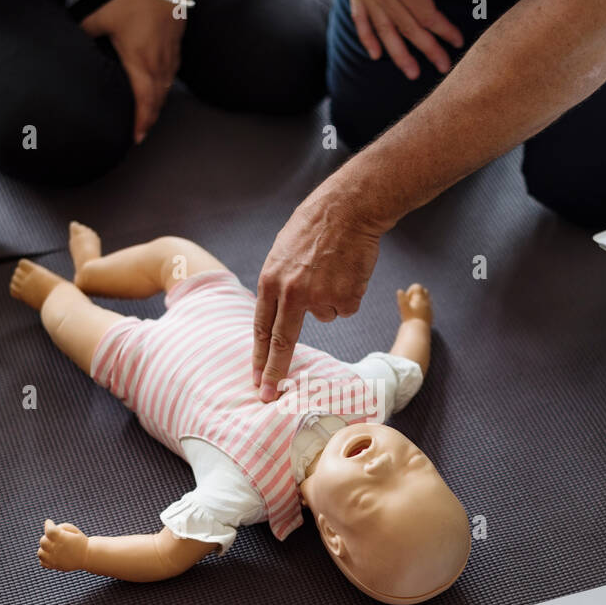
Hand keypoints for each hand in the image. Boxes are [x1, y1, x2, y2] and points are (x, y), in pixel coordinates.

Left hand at [37, 519, 89, 571]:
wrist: (87, 556)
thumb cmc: (79, 541)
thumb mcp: (73, 530)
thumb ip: (60, 527)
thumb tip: (48, 531)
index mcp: (63, 538)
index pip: (49, 531)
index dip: (48, 525)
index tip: (49, 522)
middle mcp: (57, 549)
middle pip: (43, 541)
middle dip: (47, 537)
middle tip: (55, 538)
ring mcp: (54, 559)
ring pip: (40, 553)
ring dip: (44, 549)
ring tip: (52, 548)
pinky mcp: (54, 566)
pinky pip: (42, 562)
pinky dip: (45, 558)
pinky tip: (52, 555)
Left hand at [81, 0, 187, 143]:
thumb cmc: (135, 3)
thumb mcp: (103, 18)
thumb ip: (85, 31)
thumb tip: (70, 42)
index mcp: (140, 64)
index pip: (144, 103)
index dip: (141, 123)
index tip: (136, 138)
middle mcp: (158, 67)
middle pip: (156, 104)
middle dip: (148, 122)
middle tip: (139, 134)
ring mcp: (169, 61)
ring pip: (165, 94)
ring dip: (156, 109)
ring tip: (147, 120)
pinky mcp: (175, 54)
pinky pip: (170, 80)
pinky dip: (164, 92)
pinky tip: (158, 94)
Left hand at [252, 191, 384, 400]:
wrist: (349, 208)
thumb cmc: (315, 226)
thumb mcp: (283, 253)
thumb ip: (279, 284)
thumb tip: (280, 314)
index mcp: (271, 281)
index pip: (262, 327)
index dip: (259, 356)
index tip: (256, 380)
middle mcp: (292, 293)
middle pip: (283, 342)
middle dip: (275, 371)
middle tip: (267, 396)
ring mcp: (320, 297)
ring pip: (325, 315)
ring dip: (330, 298)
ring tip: (333, 268)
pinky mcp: (346, 298)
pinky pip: (346, 307)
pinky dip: (349, 293)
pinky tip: (348, 270)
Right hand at [346, 0, 465, 77]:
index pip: (426, 12)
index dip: (443, 29)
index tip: (457, 42)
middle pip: (407, 25)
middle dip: (427, 48)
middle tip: (443, 67)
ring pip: (383, 28)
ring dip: (398, 53)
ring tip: (412, 72)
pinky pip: (359, 18)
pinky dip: (367, 37)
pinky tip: (376, 55)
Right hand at [395, 282, 431, 324]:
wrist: (418, 331)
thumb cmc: (409, 319)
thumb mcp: (403, 308)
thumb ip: (402, 299)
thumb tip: (399, 291)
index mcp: (420, 298)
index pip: (417, 286)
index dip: (410, 291)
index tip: (407, 299)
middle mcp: (426, 301)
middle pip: (423, 290)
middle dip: (417, 294)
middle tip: (410, 303)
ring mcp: (429, 307)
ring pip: (427, 298)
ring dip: (420, 301)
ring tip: (414, 308)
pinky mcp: (430, 314)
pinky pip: (428, 306)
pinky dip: (423, 307)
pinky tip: (417, 314)